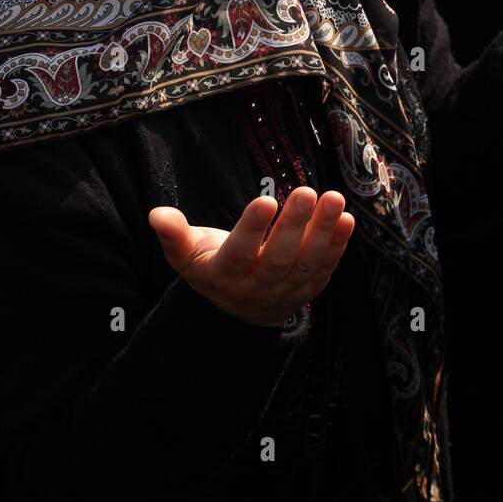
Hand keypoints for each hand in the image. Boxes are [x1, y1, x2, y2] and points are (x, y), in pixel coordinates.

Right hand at [149, 186, 354, 327]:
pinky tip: (346, 218)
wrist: (241, 310)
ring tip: (333, 198)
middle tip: (307, 191)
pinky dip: (338, 245)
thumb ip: (175, 235)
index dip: (251, 229)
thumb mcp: (188, 256)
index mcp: (225, 276)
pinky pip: (326, 268)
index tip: (264, 200)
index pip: (239, 253)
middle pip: (278, 258)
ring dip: (323, 231)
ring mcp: (286, 292)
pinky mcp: (308, 289)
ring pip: (307, 262)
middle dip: (294, 225)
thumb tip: (156, 213)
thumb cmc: (213, 267)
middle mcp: (257, 288)